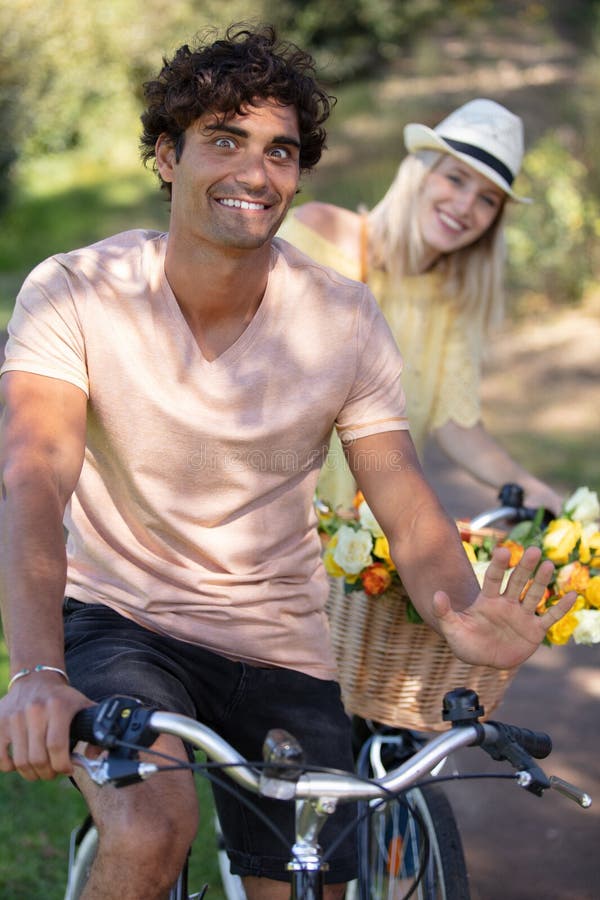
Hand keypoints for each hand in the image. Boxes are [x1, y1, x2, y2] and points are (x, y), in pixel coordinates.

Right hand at [0, 675, 90, 780]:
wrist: (35, 678)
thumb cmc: (62, 698)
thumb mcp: (83, 705)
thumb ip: (95, 730)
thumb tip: (94, 757)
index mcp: (58, 707)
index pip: (57, 746)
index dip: (63, 765)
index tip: (68, 769)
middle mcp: (35, 710)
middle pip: (38, 758)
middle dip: (48, 773)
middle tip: (53, 772)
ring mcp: (14, 717)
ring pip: (21, 762)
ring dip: (32, 773)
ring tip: (40, 770)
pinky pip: (0, 758)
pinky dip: (10, 767)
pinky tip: (20, 763)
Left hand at [431, 546, 575, 668]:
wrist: (483, 659)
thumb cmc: (466, 642)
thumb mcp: (452, 629)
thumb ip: (445, 613)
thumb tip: (436, 596)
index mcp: (487, 600)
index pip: (494, 579)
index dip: (499, 566)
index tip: (503, 551)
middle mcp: (507, 603)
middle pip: (517, 582)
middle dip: (524, 567)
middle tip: (533, 550)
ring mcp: (522, 615)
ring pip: (534, 595)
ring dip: (542, 581)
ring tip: (549, 565)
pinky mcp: (534, 630)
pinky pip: (550, 617)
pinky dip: (560, 608)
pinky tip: (572, 595)